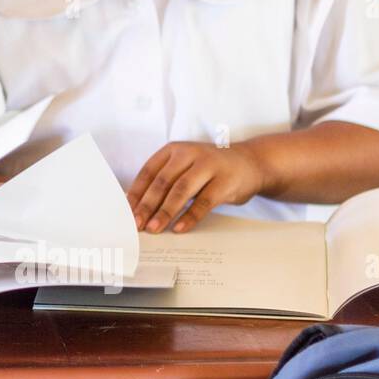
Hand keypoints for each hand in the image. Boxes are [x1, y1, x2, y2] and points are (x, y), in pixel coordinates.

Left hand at [127, 142, 267, 233]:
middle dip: (147, 205)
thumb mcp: (185, 166)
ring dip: (165, 212)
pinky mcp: (225, 182)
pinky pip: (203, 202)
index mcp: (173, 150)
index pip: (148, 172)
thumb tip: (138, 207)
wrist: (251, 162)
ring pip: (181, 191)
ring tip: (154, 228)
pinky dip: (189, 216)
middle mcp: (189, 154)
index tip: (127, 212)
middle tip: (137, 224)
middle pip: (162, 182)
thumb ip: (165, 181)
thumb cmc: (210, 169)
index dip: (137, 193)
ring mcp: (209, 166)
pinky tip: (179, 228)